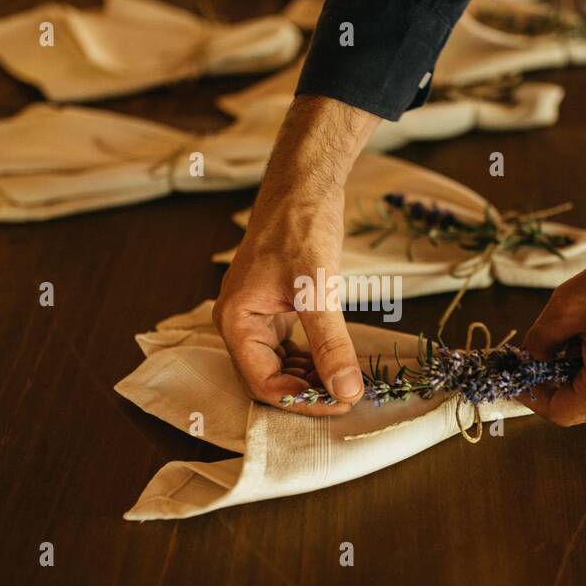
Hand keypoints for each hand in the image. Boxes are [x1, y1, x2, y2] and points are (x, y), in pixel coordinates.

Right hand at [213, 95, 380, 415]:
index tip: (341, 402)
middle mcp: (241, 323)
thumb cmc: (300, 226)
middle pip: (269, 379)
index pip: (263, 383)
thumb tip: (347, 390)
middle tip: (349, 396)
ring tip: (348, 382)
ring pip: (282, 366)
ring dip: (312, 379)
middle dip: (308, 392)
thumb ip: (331, 344)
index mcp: (236, 321)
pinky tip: (338, 362)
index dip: (302, 399)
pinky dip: (314, 359)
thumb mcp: (317, 289)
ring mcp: (258, 316)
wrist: (303, 183)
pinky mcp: (277, 307)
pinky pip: (291, 347)